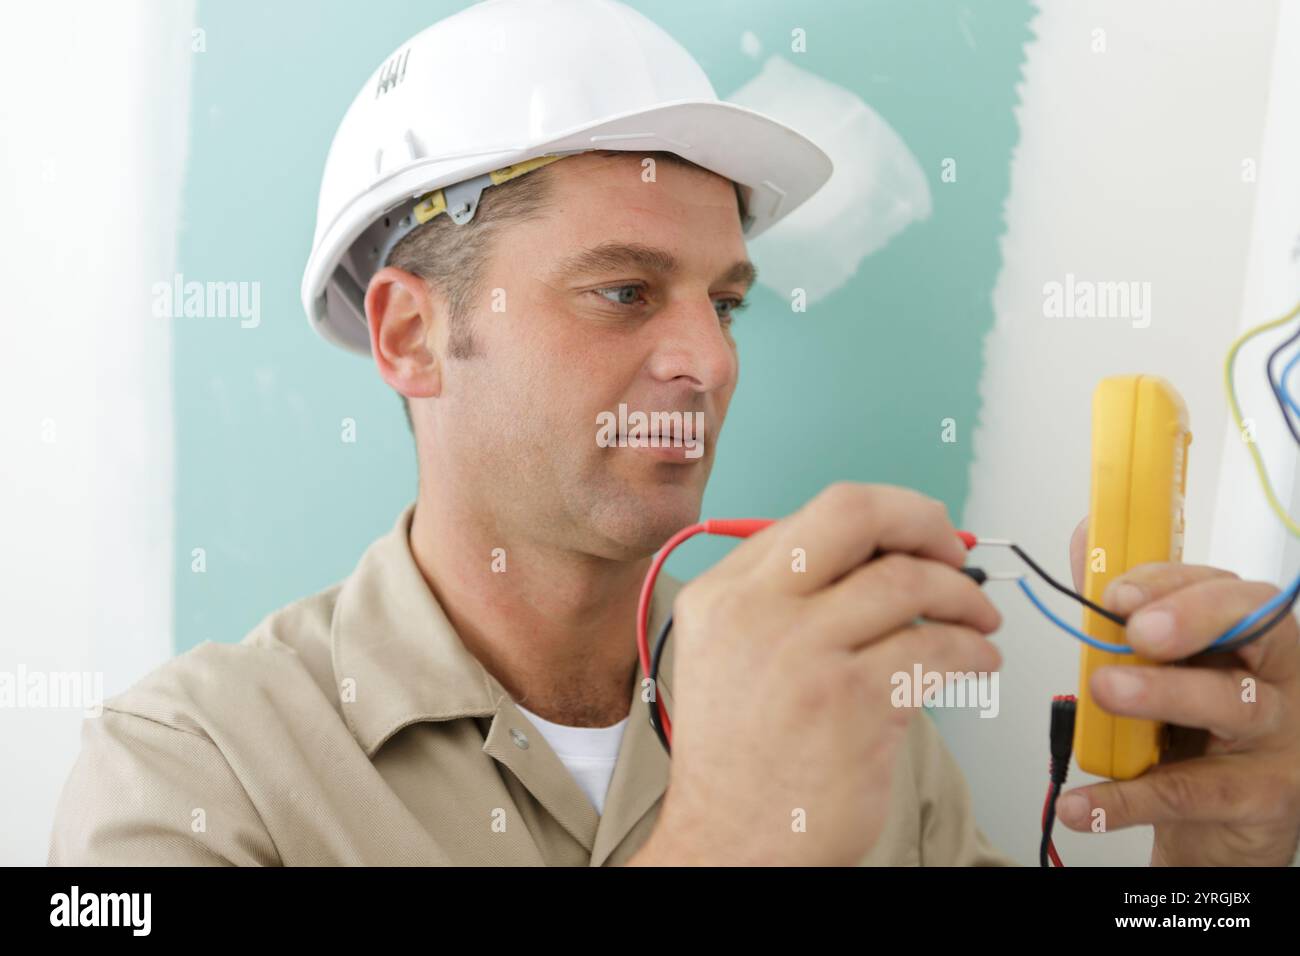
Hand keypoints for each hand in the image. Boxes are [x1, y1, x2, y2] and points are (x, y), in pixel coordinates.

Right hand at [637, 482, 1001, 865]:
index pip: (820, 511)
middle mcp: (755, 610)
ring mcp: (802, 654)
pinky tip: (976, 663)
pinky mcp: (851, 704)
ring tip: (978, 620)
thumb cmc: (741, 754)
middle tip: (952, 553)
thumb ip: (786, 596)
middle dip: (924, 522)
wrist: (728, 842)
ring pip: (909, 581)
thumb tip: (879, 552)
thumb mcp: (728, 651)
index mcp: (724, 592)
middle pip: (857, 514)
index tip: (917, 538)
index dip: (888, 517)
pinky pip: (935, 649)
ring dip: (964, 597)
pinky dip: (973, 650)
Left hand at [1055, 515, 1299, 865]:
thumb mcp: (1162, 664)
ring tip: (1103, 691)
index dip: (1173, 586)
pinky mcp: (1265, 798)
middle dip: (1193, 619)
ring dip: (1163, 694)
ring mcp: (1281, 739)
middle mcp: (1282, 678)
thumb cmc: (1193, 728)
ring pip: (1233, 705)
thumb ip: (1129, 605)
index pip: (1232, 591)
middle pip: (1256, 631)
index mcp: (1257, 636)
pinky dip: (1128, 799)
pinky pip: (1193, 792)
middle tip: (1135, 632)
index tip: (1118, 596)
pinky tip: (1080, 804)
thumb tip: (1087, 535)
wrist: (1221, 823)